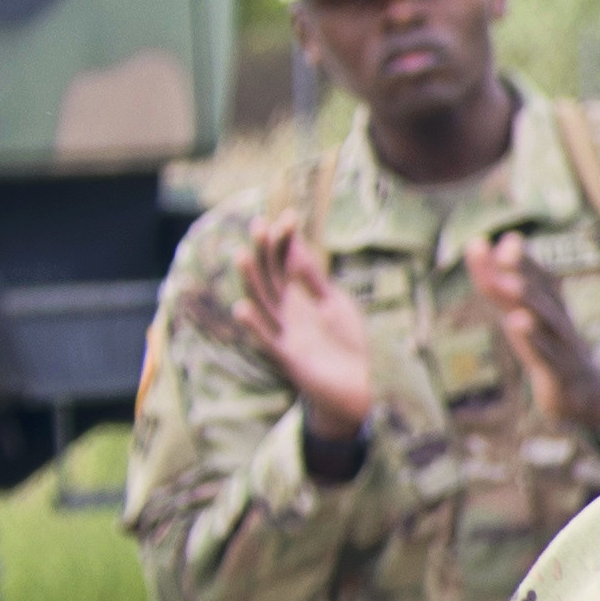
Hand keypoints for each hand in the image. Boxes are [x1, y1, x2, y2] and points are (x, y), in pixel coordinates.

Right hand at [245, 216, 376, 441]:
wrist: (358, 385)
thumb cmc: (346, 343)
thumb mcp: (332, 303)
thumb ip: (312, 278)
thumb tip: (297, 245)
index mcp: (297, 299)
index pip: (285, 264)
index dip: (285, 241)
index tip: (289, 216)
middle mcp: (285, 313)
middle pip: (269, 278)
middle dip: (264, 252)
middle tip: (259, 224)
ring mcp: (284, 334)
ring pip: (262, 304)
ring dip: (251, 281)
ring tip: (241, 255)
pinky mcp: (287, 357)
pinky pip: (267, 339)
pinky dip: (254, 325)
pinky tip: (242, 308)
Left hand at [471, 238, 599, 444]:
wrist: (585, 393)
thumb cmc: (550, 347)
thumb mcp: (526, 316)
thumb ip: (503, 284)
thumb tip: (490, 243)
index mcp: (552, 306)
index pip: (539, 278)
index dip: (522, 259)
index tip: (508, 238)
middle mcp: (558, 320)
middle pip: (541, 292)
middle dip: (523, 271)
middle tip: (506, 251)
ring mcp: (561, 345)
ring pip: (545, 320)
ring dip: (528, 300)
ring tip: (509, 283)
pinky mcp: (557, 371)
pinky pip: (545, 353)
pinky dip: (532, 338)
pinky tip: (516, 323)